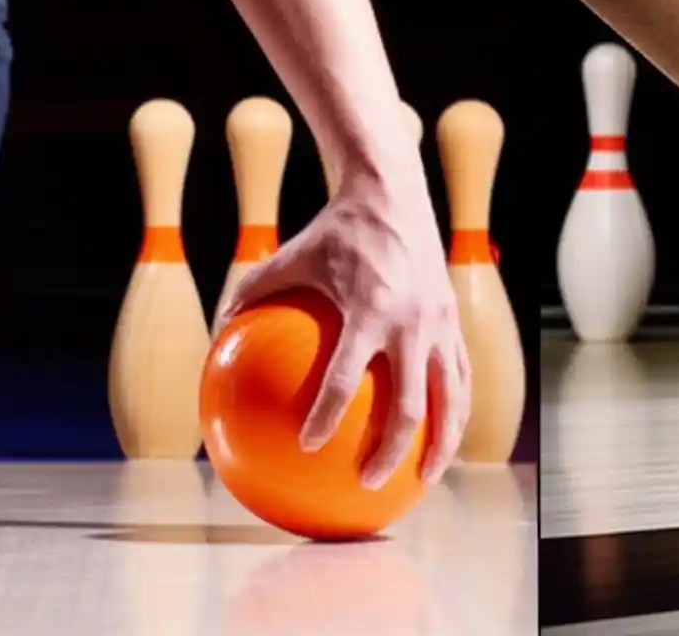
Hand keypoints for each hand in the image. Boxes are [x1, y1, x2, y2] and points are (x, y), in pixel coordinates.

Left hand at [218, 167, 470, 488]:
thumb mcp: (289, 254)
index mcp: (370, 310)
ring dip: (440, 444)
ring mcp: (440, 325)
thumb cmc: (335, 228)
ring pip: (449, 399)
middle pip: (410, 405)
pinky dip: (454, 412)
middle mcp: (412, 322)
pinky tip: (440, 439)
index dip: (329, 414)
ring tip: (425, 480)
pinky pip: (460, 377)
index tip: (309, 447)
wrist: (394, 194)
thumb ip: (253, 291)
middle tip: (368, 483)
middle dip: (392, 451)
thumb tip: (218, 331)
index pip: (347, 375)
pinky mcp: (454, 322)